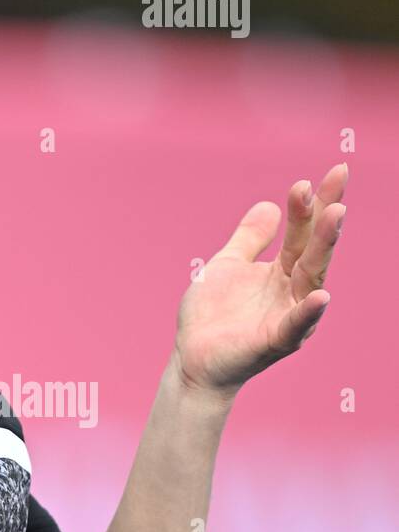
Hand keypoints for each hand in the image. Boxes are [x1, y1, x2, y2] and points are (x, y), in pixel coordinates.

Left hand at [173, 163, 348, 400]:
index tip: (323, 174)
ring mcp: (287, 315)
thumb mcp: (228, 265)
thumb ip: (250, 238)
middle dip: (327, 215)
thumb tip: (270, 204)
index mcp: (281, 272)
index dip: (311, 204)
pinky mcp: (275, 341)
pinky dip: (308, 312)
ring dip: (324, 246)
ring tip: (337, 213)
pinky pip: (295, 325)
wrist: (193, 357)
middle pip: (314, 248)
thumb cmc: (213, 314)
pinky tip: (322, 296)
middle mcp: (291, 291)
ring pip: (312, 277)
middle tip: (338, 179)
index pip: (302, 233)